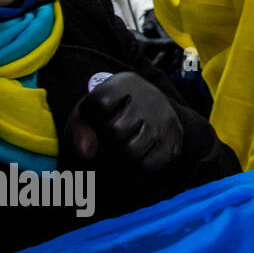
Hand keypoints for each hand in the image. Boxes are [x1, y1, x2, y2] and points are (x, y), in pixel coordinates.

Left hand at [65, 72, 184, 172]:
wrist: (150, 110)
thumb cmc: (111, 112)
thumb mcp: (90, 111)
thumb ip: (79, 128)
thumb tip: (87, 152)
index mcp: (125, 83)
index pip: (99, 103)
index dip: (90, 116)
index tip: (95, 115)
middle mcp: (150, 99)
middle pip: (115, 131)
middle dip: (102, 142)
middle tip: (104, 141)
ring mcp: (164, 121)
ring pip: (131, 152)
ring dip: (116, 159)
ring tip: (115, 153)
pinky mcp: (174, 140)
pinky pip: (147, 165)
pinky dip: (133, 169)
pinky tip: (131, 160)